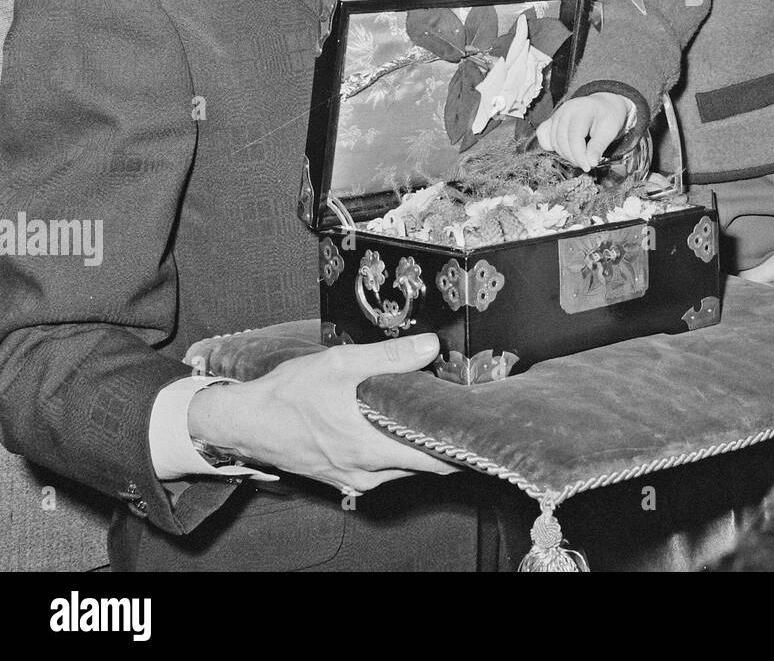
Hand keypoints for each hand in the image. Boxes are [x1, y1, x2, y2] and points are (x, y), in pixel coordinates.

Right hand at [188, 335, 459, 493]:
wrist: (245, 423)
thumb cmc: (288, 395)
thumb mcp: (340, 364)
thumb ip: (389, 357)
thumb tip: (429, 347)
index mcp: (372, 448)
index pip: (437, 459)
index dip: (461, 440)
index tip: (476, 420)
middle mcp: (368, 472)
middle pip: (426, 464)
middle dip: (445, 440)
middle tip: (459, 410)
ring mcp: (355, 479)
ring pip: (405, 467)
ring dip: (419, 444)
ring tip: (430, 411)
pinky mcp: (343, 477)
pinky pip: (383, 469)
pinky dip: (395, 450)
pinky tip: (395, 424)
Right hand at [536, 93, 636, 170]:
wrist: (604, 107)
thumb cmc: (608, 117)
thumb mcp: (610, 131)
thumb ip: (598, 147)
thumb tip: (591, 163)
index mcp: (582, 110)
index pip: (574, 136)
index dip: (579, 155)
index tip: (588, 166)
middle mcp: (565, 110)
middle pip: (561, 140)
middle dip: (573, 157)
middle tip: (586, 163)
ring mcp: (556, 114)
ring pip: (553, 141)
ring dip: (565, 154)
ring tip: (580, 157)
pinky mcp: (551, 119)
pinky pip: (543, 135)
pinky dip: (551, 146)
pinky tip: (565, 150)